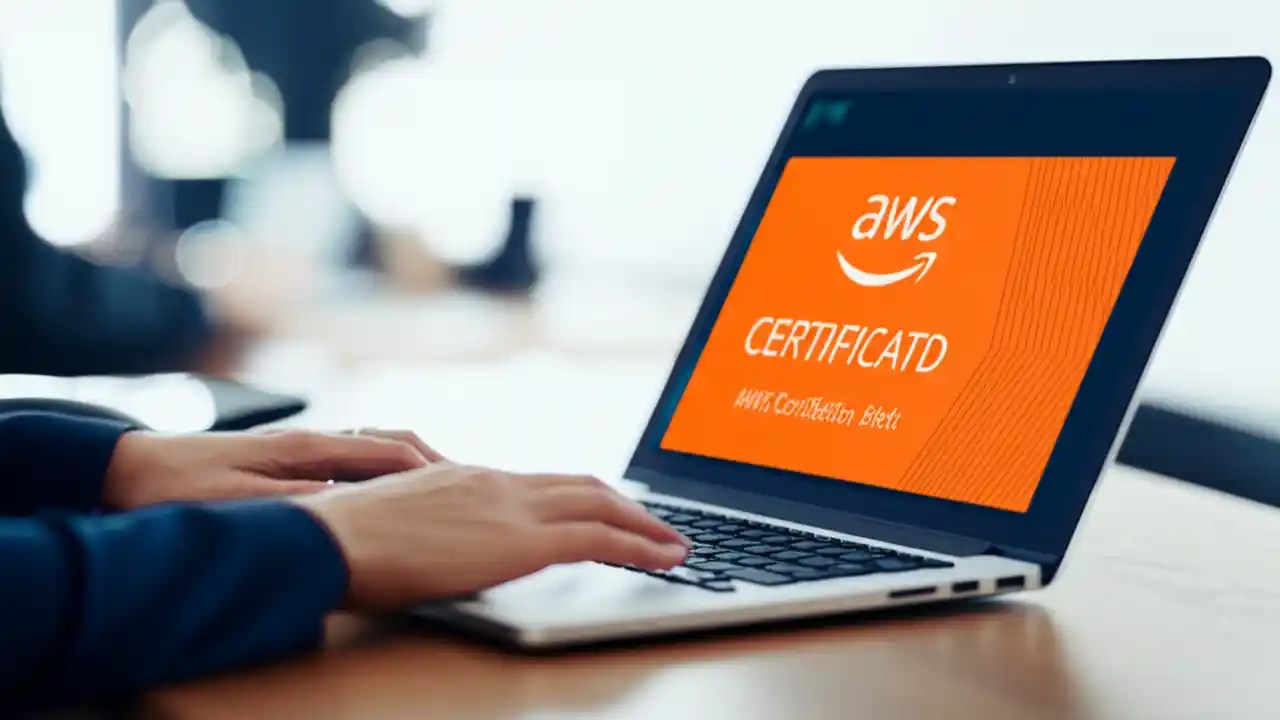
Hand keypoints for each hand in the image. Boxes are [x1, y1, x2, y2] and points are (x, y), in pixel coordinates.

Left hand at [102, 429, 433, 509]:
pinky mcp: (285, 458)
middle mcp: (310, 438)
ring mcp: (298, 446)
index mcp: (307, 445)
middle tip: (465, 483)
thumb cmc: (181, 487)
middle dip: (431, 460)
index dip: (430, 470)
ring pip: (371, 448)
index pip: (388, 453)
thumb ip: (306, 498)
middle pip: (388, 442)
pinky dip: (381, 471)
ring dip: (409, 464)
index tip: (463, 487)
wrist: (126, 468)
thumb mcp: (245, 499)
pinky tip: (384, 489)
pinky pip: (351, 460)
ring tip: (438, 485)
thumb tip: (363, 503)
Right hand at [293, 464, 690, 608]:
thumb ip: (429, 527)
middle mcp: (495, 482)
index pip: (541, 481)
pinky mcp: (519, 540)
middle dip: (626, 504)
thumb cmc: (342, 541)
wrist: (327, 539)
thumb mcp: (394, 524)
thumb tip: (439, 546)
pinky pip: (596, 536)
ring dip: (643, 522)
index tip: (606, 508)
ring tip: (672, 542)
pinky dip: (639, 543)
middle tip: (656, 524)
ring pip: (599, 502)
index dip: (582, 495)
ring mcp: (510, 506)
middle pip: (580, 485)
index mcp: (466, 477)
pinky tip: (663, 557)